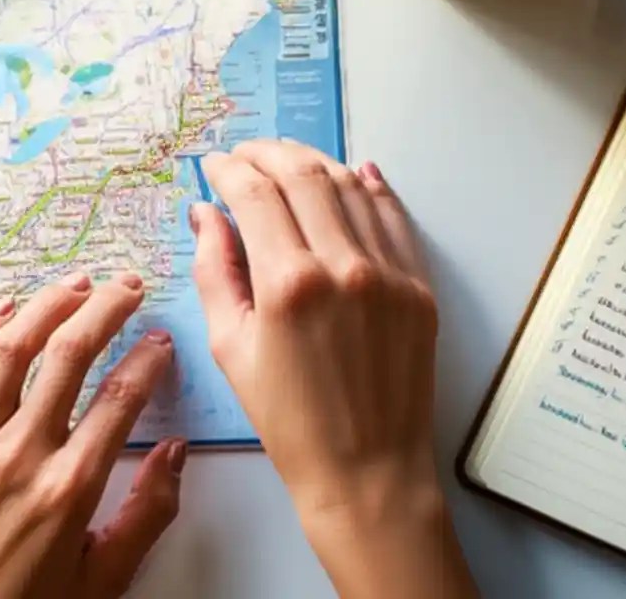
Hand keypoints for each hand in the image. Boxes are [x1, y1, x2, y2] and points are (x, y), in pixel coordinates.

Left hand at [0, 273, 186, 598]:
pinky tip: (6, 308)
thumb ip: (147, 513)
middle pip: (70, 354)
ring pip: (13, 349)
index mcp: (69, 489)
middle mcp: (19, 457)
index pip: (121, 398)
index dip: (148, 358)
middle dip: (107, 310)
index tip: (161, 341)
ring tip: (77, 283)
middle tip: (128, 289)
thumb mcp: (104, 577)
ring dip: (49, 304)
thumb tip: (175, 453)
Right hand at [194, 139, 475, 597]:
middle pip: (303, 175)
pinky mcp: (419, 286)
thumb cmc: (289, 421)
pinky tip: (354, 172)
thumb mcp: (231, 349)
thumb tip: (206, 213)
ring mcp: (389, 273)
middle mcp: (344, 265)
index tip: (215, 166)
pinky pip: (393, 217)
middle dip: (267, 153)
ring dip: (315, 162)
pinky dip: (370, 187)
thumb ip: (215, 271)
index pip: (255, 194)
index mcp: (289, 283)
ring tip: (289, 160)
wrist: (368, 471)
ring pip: (350, 185)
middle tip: (246, 154)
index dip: (230, 170)